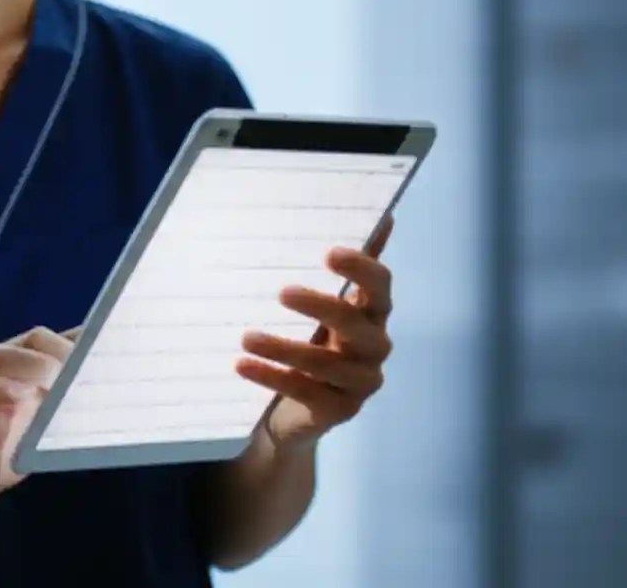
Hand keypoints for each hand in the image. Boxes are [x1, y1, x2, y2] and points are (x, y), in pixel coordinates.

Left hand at [236, 217, 395, 452]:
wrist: (295, 410)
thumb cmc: (314, 343)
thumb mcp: (323, 306)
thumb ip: (347, 269)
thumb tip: (383, 215)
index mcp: (373, 313)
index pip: (379, 285)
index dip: (359, 268)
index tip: (328, 253)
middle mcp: (375, 346)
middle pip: (355, 323)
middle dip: (320, 307)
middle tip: (282, 292)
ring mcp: (361, 382)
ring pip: (326, 364)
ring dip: (284, 348)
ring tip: (246, 336)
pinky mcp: (342, 411)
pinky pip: (306, 392)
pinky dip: (272, 377)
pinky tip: (242, 364)